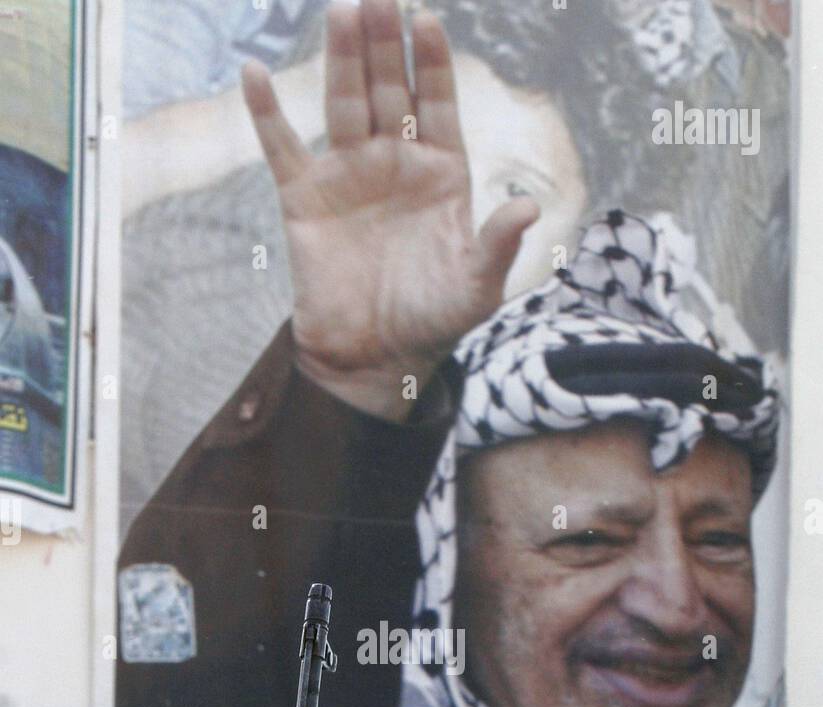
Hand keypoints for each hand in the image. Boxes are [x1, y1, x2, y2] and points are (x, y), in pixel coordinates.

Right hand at [241, 0, 538, 418]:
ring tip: (341, 10)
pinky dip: (265, 113)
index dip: (431, 62)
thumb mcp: (476, 289)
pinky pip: (282, 148)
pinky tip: (254, 73)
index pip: (437, 103)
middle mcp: (395, 163)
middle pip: (390, 89)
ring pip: (343, 103)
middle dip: (385, 43)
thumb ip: (498, 244)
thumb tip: (528, 207)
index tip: (427, 19)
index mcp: (441, 174)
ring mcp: (348, 175)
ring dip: (341, 58)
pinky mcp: (305, 199)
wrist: (374, 358)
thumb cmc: (432, 322)